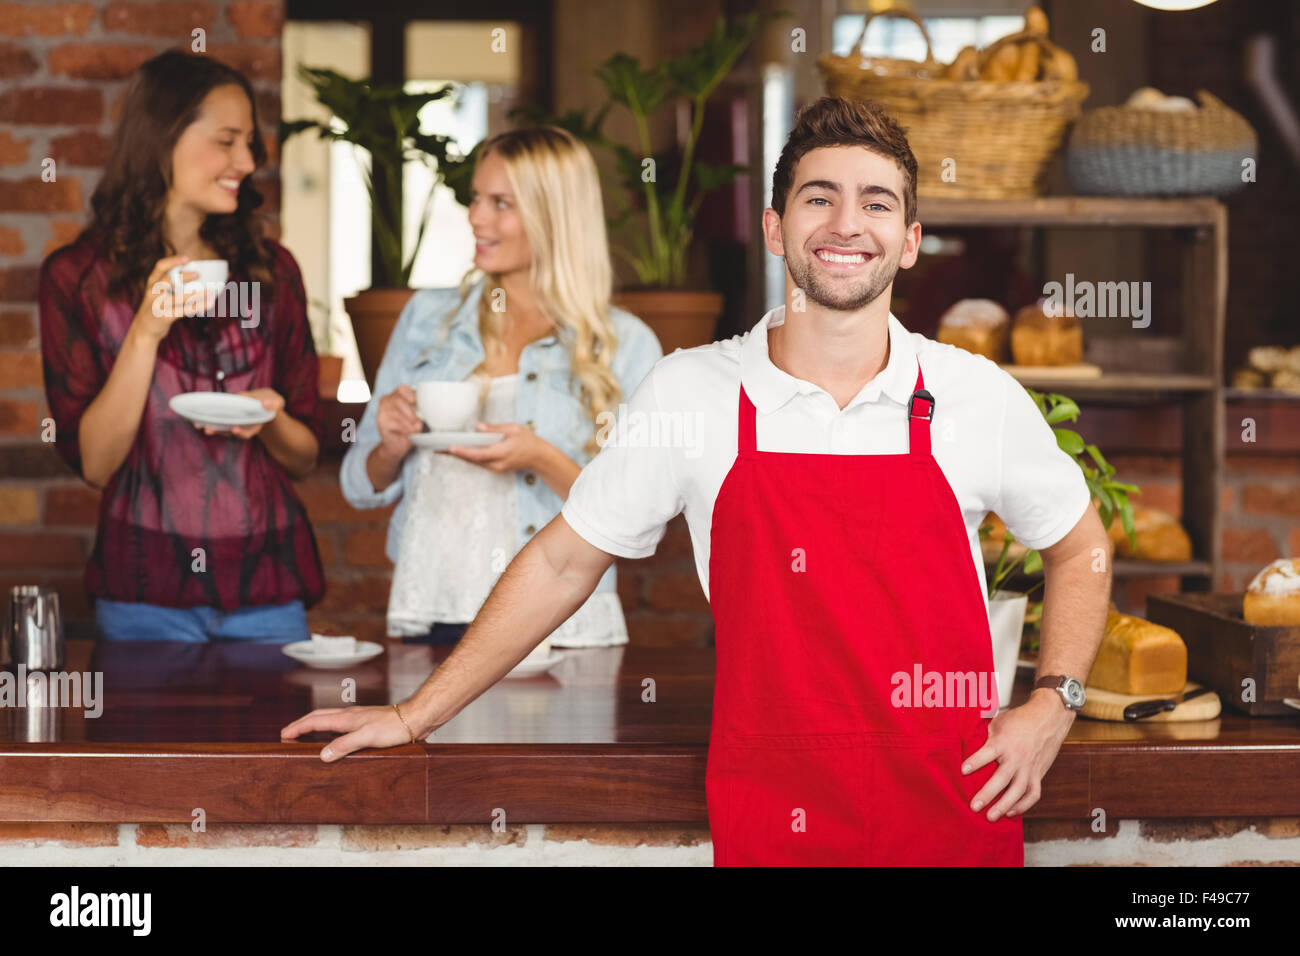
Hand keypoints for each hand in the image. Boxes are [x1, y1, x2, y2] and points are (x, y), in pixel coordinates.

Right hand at [131, 255, 204, 341]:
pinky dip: (197, 307)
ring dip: (196, 294)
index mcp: (152, 283)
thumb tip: (198, 274)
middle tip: (198, 274)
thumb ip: (171, 283)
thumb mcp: (157, 292)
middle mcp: (153, 292)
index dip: (173, 261)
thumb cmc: (157, 306)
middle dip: (182, 277)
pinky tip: (209, 304)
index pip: (160, 267)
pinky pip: (183, 311)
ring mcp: (158, 305)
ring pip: (178, 298)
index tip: (187, 258)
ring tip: (210, 291)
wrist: (144, 329)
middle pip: (166, 281)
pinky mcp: (165, 317)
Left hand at [193, 388, 282, 439]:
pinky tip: (197, 419)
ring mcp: (236, 423)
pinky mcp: (230, 418)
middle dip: (220, 431)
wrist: (266, 405)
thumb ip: (273, 403)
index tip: (234, 430)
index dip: (241, 432)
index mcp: (257, 425)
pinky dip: (209, 420)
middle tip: (207, 430)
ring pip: (223, 428)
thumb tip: (265, 404)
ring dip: (211, 427)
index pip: (249, 431)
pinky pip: (219, 421)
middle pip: (231, 432)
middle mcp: (245, 427)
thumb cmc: (271, 401)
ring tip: (198, 425)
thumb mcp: (276, 401)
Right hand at [280, 703, 419, 761]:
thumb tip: (323, 754)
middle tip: (288, 734)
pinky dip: (330, 730)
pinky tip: (336, 737)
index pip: (314, 721)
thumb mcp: (367, 737)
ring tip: (306, 735)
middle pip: (319, 716)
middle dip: (301, 724)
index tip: (283, 735)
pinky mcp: (368, 724)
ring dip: (315, 725)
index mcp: (346, 718)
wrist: (416, 718)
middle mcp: (350, 715)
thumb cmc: (394, 726)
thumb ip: (345, 745)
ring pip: (330, 719)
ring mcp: (359, 718)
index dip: (297, 728)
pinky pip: (342, 725)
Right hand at [376, 384, 422, 459]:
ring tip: (414, 429)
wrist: (399, 444)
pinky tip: (408, 432)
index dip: (413, 396)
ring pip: (396, 412)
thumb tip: (427, 409)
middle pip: (399, 400)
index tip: (420, 406)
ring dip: (408, 422)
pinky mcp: (381, 421)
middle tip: (418, 422)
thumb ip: (420, 409)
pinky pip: (393, 423)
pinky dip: (404, 428)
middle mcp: (387, 399)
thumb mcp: (418, 415)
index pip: (403, 389)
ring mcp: (382, 410)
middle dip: (411, 412)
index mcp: (397, 394)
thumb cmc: (410, 427)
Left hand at [445, 421, 543, 472]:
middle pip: (472, 460)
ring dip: (459, 456)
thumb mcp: (514, 429)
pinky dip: (468, 457)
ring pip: (474, 462)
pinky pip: (478, 463)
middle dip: (455, 454)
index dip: (464, 451)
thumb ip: (496, 429)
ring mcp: (496, 468)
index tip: (452, 447)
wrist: (539, 457)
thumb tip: (479, 427)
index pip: (479, 454)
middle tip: (438, 448)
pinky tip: (458, 451)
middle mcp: (497, 464)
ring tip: (443, 449)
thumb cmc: (528, 441)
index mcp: (502, 453)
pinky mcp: (495, 469)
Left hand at [961, 689, 1075, 820]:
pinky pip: (1032, 794)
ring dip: (1004, 805)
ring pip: (1018, 791)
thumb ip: (984, 735)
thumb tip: (965, 743)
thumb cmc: (1020, 719)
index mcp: (1004, 742)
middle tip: (974, 806)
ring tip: (991, 816)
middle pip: (1002, 778)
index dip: (975, 762)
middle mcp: (1017, 757)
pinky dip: (1023, 805)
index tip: (963, 771)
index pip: (987, 754)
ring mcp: (1029, 768)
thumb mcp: (998, 722)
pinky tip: (1010, 812)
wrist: (1049, 718)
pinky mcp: (1039, 774)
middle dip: (987, 794)